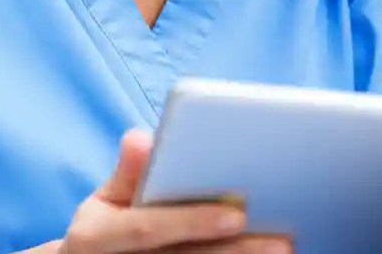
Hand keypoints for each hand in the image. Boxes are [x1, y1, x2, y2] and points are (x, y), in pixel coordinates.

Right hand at [57, 130, 292, 253]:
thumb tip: (143, 139)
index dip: (192, 222)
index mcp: (95, 238)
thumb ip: (128, 172)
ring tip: (285, 249)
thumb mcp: (105, 198)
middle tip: (282, 241)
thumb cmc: (109, 224)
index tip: (237, 215)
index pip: (147, 230)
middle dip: (236, 251)